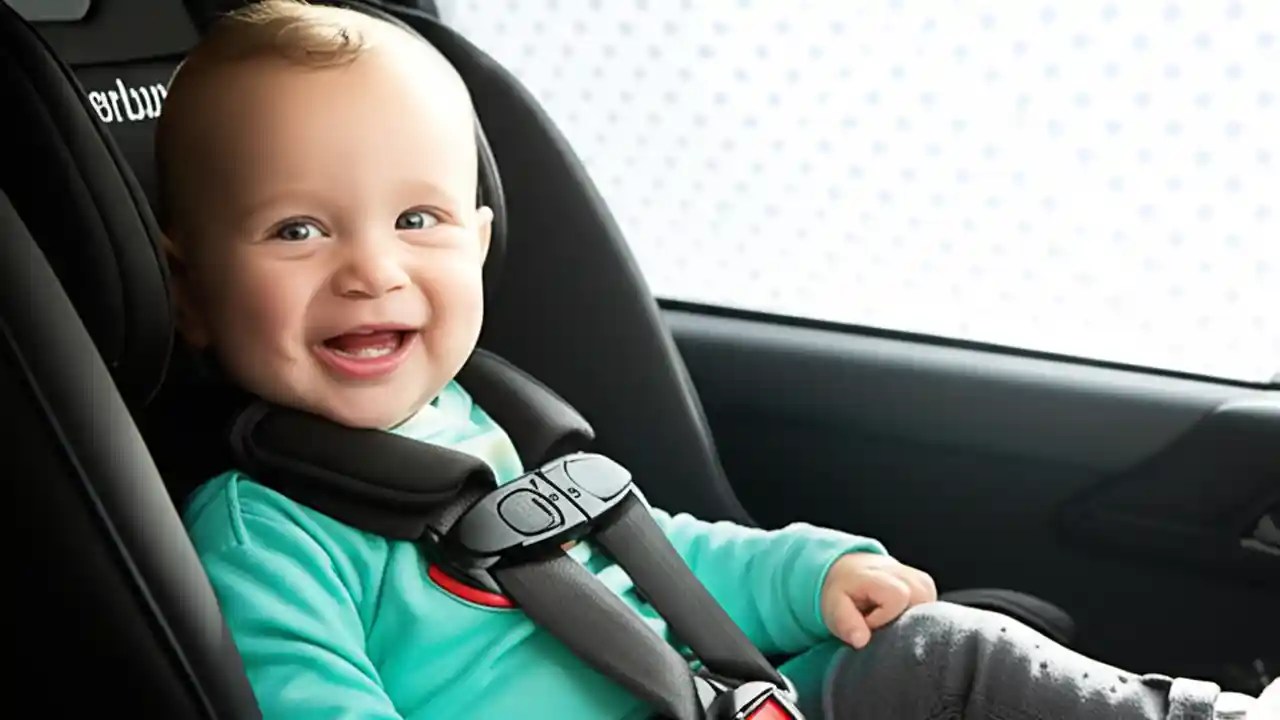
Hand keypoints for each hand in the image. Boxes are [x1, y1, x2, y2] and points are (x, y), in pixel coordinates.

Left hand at [820, 553, 936, 648]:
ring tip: (888, 618)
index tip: (867, 620)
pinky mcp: (929, 589)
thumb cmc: (843, 591)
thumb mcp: (833, 606)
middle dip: (899, 626)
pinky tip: (898, 616)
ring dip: (907, 624)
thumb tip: (861, 641)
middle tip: (879, 622)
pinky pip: (930, 614)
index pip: (898, 598)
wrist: (851, 570)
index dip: (883, 618)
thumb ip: (845, 623)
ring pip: (927, 616)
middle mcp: (909, 576)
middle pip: (919, 612)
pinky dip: (914, 620)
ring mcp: (923, 582)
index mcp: (883, 575)